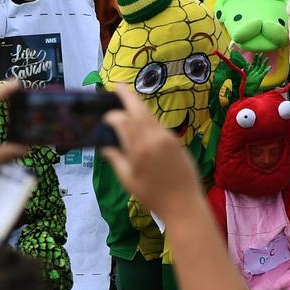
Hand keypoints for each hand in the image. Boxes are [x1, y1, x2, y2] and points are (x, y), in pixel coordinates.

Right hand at [99, 82, 206, 220]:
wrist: (184, 204)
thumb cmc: (152, 196)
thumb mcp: (128, 180)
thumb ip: (116, 160)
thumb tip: (105, 146)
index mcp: (139, 149)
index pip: (122, 121)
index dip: (112, 116)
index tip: (105, 119)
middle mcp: (154, 138)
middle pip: (138, 109)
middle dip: (126, 95)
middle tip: (116, 85)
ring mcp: (168, 137)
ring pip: (150, 115)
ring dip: (138, 107)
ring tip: (126, 102)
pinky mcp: (177, 140)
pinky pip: (159, 125)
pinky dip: (148, 120)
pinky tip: (142, 123)